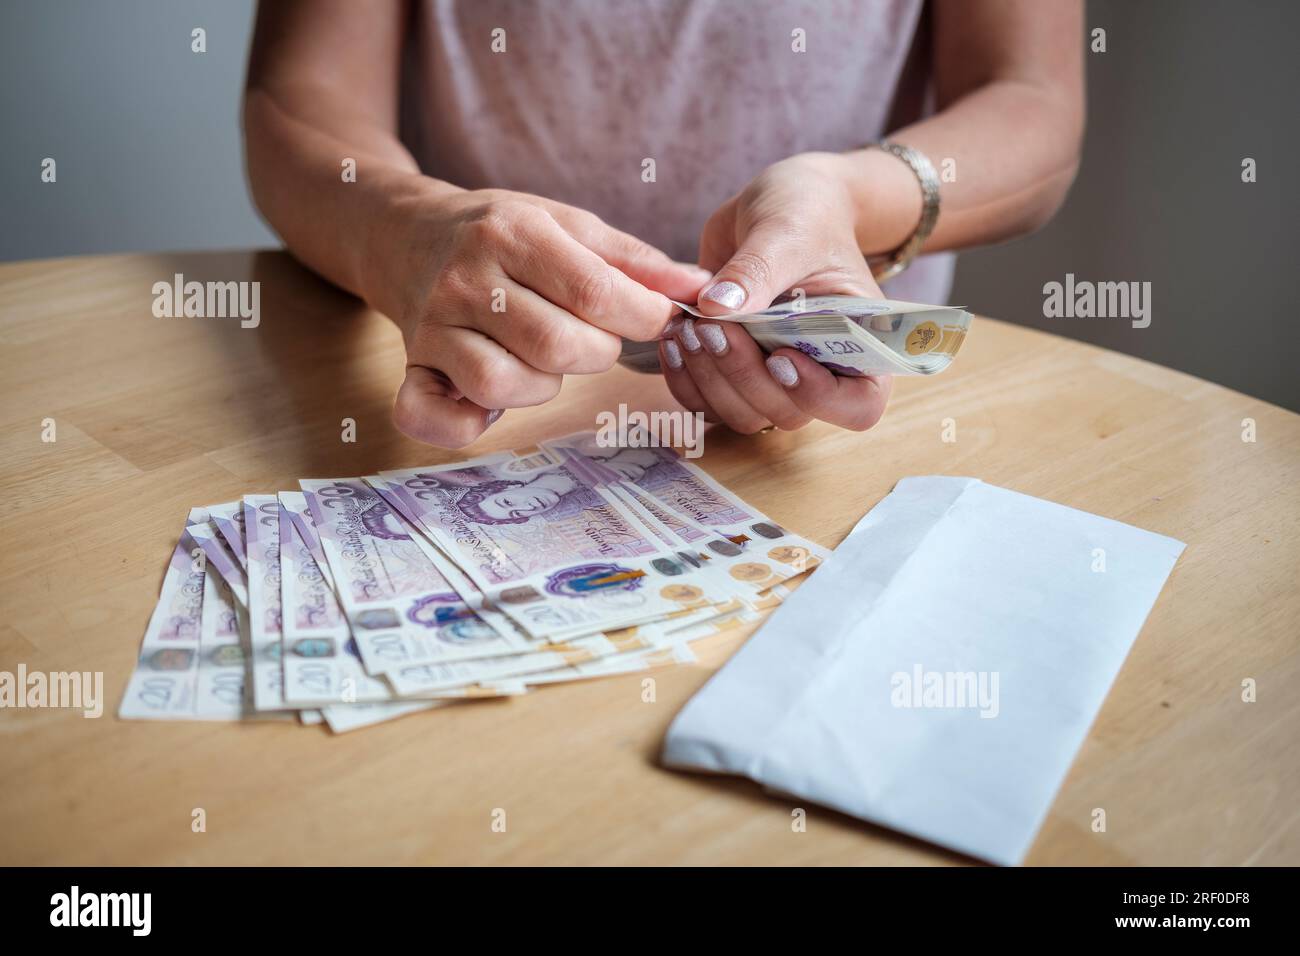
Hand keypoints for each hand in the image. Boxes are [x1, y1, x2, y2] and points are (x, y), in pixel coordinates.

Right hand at [383, 187, 710, 446]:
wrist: (406, 233)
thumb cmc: (500, 233)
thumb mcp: (567, 225)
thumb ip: (634, 260)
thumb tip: (700, 288)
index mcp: (513, 234)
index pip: (595, 291)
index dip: (642, 317)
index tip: (651, 319)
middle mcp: (466, 279)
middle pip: (557, 346)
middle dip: (595, 352)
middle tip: (588, 337)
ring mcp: (432, 327)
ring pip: (504, 384)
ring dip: (541, 385)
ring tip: (538, 360)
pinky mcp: (410, 366)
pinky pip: (428, 416)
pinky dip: (464, 424)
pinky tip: (487, 403)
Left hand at [660, 153, 891, 433]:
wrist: (778, 204)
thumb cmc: (805, 212)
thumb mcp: (788, 230)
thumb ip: (758, 270)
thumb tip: (717, 307)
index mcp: (860, 344)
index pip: (858, 405)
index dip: (819, 396)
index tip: (780, 355)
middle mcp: (821, 372)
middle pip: (787, 413)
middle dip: (745, 375)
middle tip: (712, 326)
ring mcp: (774, 378)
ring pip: (743, 414)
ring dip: (710, 380)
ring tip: (688, 327)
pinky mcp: (734, 373)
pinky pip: (707, 401)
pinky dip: (685, 378)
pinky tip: (673, 337)